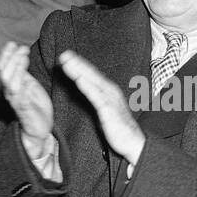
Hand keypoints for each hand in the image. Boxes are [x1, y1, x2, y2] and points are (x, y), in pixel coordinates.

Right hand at [0, 41, 53, 143]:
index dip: (7, 55)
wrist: (38, 128)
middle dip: (12, 60)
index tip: (13, 43)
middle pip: (5, 75)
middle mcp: (11, 94)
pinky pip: (22, 103)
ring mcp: (17, 104)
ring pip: (12, 87)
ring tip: (24, 59)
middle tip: (22, 48)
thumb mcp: (29, 83)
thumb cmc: (34, 105)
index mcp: (11, 86)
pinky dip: (24, 93)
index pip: (4, 68)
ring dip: (17, 71)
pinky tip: (28, 83)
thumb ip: (23, 71)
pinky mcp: (26, 114)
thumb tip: (21, 52)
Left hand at [58, 49, 145, 165]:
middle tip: (64, 54)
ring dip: (79, 70)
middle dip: (77, 62)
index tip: (66, 57)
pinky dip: (87, 86)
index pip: (91, 75)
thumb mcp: (103, 110)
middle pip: (91, 73)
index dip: (79, 64)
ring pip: (92, 81)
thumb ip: (94, 99)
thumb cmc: (118, 128)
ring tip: (67, 62)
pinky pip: (96, 95)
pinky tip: (78, 79)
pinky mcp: (108, 109)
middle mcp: (110, 90)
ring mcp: (110, 98)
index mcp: (108, 90)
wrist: (133, 142)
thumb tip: (84, 92)